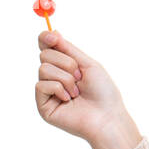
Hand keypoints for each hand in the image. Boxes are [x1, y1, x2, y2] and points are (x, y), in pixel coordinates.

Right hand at [34, 29, 132, 143]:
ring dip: (65, 78)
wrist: (107, 117)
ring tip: (77, 92)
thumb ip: (68, 49)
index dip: (46, 38)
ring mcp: (47, 91)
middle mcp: (54, 77)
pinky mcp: (42, 105)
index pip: (47, 46)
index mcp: (65, 66)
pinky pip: (41, 84)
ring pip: (43, 68)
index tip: (53, 37)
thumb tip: (52, 31)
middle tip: (80, 77)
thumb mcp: (88, 64)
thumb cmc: (103, 92)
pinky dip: (58, 89)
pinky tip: (68, 100)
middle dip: (66, 62)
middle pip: (44, 54)